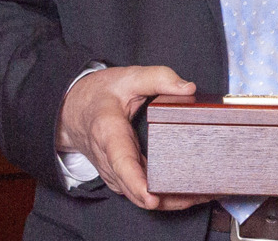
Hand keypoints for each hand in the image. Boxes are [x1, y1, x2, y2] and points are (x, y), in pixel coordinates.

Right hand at [55, 65, 211, 210]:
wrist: (73, 111)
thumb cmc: (100, 95)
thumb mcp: (128, 77)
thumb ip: (159, 78)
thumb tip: (188, 89)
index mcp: (108, 132)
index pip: (121, 163)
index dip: (137, 183)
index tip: (153, 197)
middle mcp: (109, 160)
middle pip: (137, 190)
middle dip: (168, 198)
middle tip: (202, 193)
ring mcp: (114, 174)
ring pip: (141, 198)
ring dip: (170, 200)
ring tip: (203, 193)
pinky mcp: (121, 180)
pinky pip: (142, 194)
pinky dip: (164, 197)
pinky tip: (189, 192)